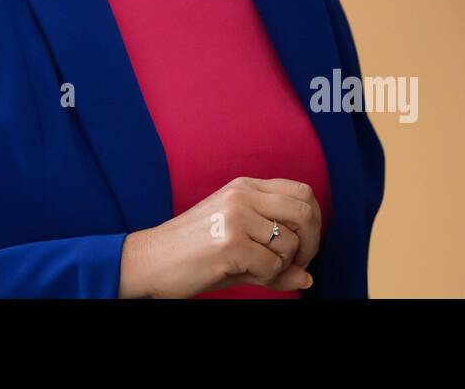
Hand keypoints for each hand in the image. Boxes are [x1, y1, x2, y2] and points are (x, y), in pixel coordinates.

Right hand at [118, 176, 321, 297]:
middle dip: (309, 243)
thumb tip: (308, 277)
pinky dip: (264, 278)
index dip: (313, 221)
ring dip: (280, 265)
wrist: (152, 260)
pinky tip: (241, 273)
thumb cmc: (193, 253)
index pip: (301, 191)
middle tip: (296, 262)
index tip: (302, 246)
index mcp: (244, 187)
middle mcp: (242, 195)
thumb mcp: (238, 246)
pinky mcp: (230, 242)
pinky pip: (272, 266)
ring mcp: (235, 216)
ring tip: (254, 268)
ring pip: (289, 243)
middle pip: (304, 211)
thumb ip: (275, 258)